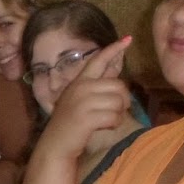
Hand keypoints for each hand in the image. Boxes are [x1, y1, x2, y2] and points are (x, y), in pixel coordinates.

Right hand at [37, 36, 132, 159]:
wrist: (55, 145)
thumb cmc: (71, 124)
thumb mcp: (80, 100)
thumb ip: (96, 87)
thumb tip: (116, 74)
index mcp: (79, 82)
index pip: (98, 60)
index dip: (114, 49)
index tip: (128, 39)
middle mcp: (80, 88)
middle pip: (119, 86)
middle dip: (123, 101)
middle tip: (115, 111)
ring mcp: (82, 102)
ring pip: (118, 102)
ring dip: (118, 114)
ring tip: (105, 120)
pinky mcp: (87, 117)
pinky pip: (115, 117)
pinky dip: (114, 124)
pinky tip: (104, 126)